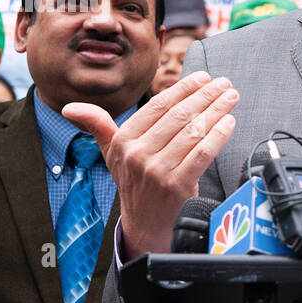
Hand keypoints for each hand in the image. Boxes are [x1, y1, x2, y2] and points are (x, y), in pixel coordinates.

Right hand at [62, 71, 237, 258]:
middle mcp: (137, 154)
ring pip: (193, 131)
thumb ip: (98, 126)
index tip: (203, 78)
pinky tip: (229, 122)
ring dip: (217, 110)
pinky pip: (203, 153)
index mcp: (123, 141)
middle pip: (179, 115)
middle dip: (206, 96)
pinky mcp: (177, 185)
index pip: (158, 106)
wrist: (145, 225)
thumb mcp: (112, 153)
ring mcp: (157, 170)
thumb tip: (70, 108)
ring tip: (231, 97)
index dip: (183, 88)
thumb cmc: (133, 182)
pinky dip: (219, 134)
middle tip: (224, 84)